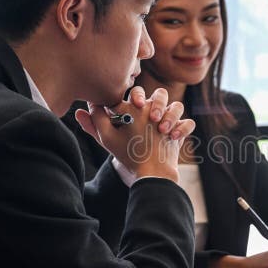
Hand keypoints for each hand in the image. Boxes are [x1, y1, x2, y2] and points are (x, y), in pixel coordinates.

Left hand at [74, 86, 194, 181]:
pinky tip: (173, 137)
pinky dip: (183, 128)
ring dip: (171, 114)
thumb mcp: (107, 140)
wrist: (147, 174)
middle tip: (151, 115)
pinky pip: (188, 122)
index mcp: (136, 110)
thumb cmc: (124, 154)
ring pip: (177, 105)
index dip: (137, 95)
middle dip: (157, 102)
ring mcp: (168, 122)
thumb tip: (79, 110)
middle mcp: (153, 113)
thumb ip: (94, 123)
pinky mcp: (180, 132)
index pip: (136, 93)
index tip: (135, 104)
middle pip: (160, 93)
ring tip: (162, 128)